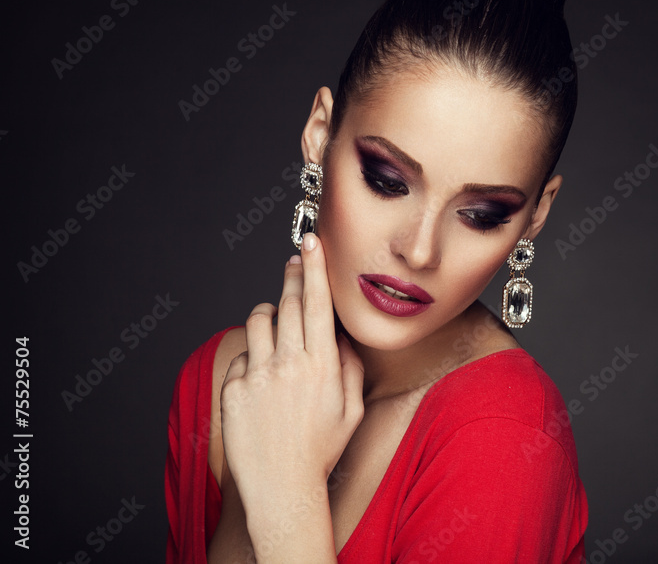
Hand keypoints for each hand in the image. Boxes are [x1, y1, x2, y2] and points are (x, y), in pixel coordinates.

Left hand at [220, 232, 364, 512]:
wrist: (282, 487)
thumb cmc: (321, 450)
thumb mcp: (352, 410)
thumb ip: (350, 367)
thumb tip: (342, 336)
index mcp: (323, 366)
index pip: (318, 303)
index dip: (315, 267)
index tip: (311, 242)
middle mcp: (289, 364)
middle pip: (288, 301)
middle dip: (293, 275)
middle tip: (295, 261)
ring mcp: (258, 375)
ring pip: (259, 320)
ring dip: (269, 313)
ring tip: (276, 324)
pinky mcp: (233, 389)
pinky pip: (242, 356)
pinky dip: (253, 357)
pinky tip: (263, 380)